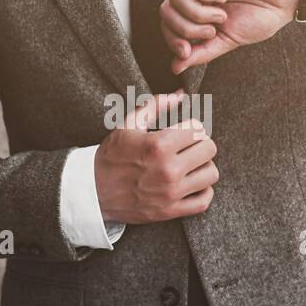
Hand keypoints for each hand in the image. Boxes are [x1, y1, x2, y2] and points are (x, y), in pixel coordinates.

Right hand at [94, 91, 218, 224]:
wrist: (94, 191)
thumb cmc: (111, 156)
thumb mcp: (127, 125)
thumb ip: (154, 105)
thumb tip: (180, 94)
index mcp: (157, 145)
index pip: (198, 129)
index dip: (191, 127)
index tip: (183, 132)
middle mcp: (167, 170)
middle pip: (209, 150)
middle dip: (200, 144)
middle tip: (188, 147)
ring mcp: (171, 193)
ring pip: (211, 174)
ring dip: (203, 167)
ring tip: (190, 165)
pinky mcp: (170, 211)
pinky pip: (204, 201)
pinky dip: (203, 191)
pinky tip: (192, 184)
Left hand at [160, 0, 299, 74]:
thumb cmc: (261, 16)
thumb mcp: (227, 40)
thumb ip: (201, 52)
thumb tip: (175, 66)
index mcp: (196, 5)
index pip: (168, 21)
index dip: (171, 38)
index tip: (186, 52)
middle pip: (166, 9)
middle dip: (184, 28)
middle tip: (210, 33)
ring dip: (197, 14)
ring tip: (220, 17)